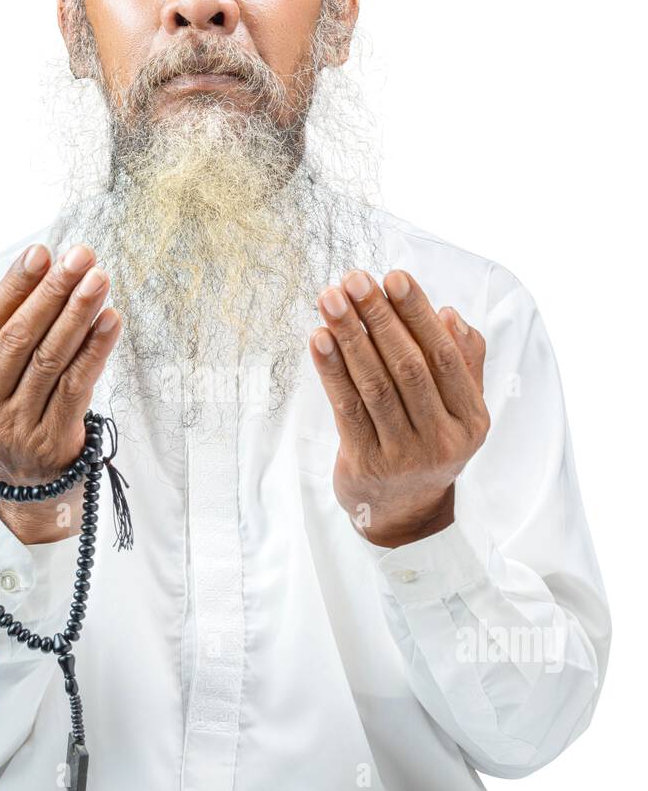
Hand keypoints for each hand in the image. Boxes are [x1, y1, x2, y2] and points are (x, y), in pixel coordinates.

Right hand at [0, 241, 121, 544]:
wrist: (25, 491)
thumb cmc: (4, 420)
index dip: (14, 288)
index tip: (40, 253)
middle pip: (19, 338)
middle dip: (52, 292)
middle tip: (79, 256)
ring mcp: (19, 426)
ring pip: (50, 359)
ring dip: (78, 314)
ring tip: (99, 279)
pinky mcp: (55, 440)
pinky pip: (77, 385)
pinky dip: (95, 350)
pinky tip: (110, 321)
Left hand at [309, 268, 489, 548]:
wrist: (403, 513)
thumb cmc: (428, 443)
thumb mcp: (458, 410)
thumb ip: (463, 362)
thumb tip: (448, 314)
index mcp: (471, 418)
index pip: (445, 355)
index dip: (417, 314)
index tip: (393, 277)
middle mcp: (442, 438)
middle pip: (409, 367)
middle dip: (379, 317)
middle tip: (354, 279)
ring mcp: (404, 455)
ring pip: (376, 385)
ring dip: (350, 336)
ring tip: (331, 299)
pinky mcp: (366, 465)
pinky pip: (347, 408)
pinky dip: (332, 370)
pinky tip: (319, 339)